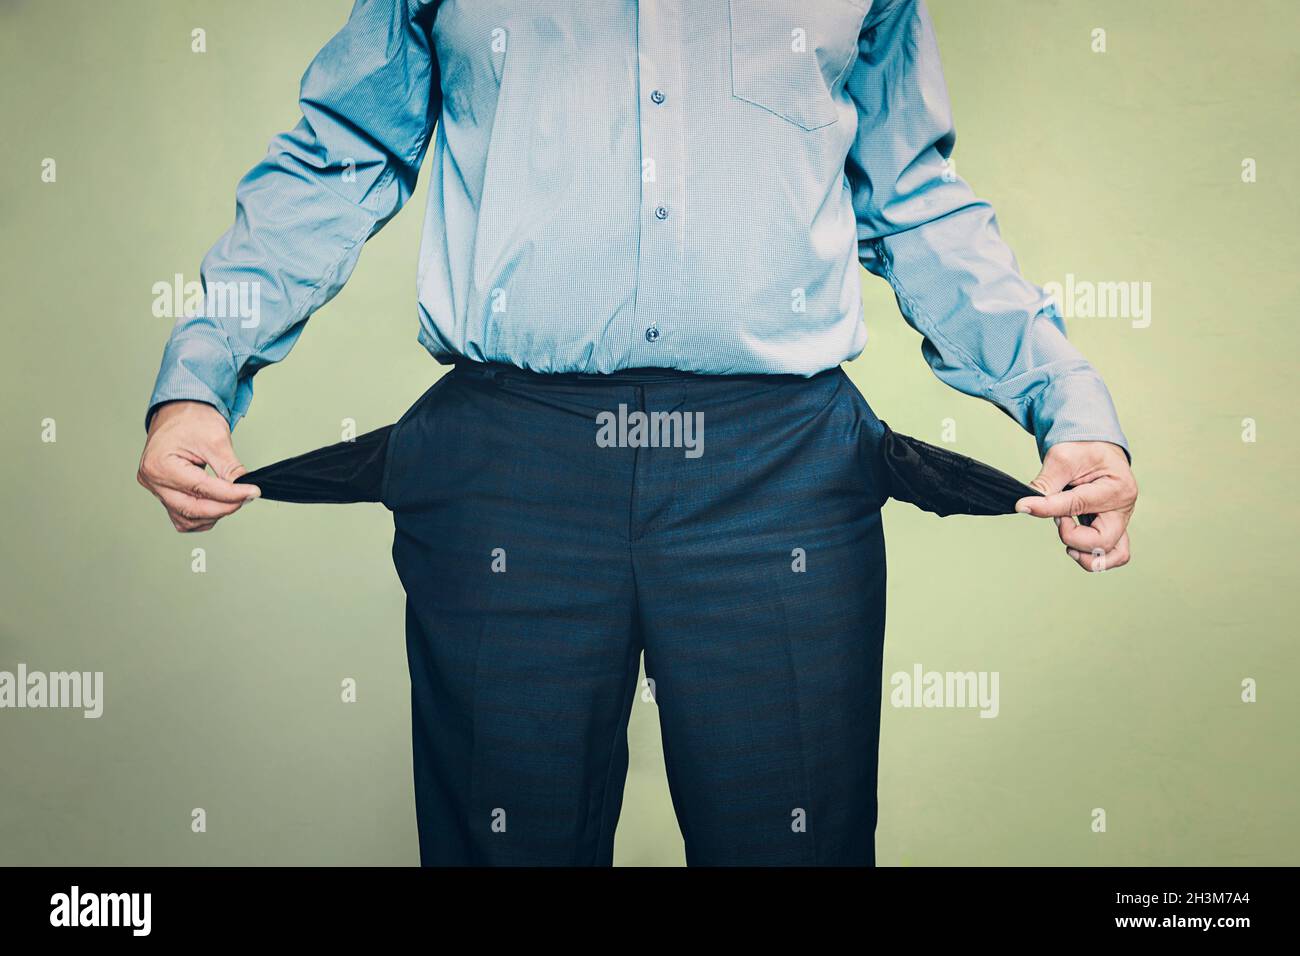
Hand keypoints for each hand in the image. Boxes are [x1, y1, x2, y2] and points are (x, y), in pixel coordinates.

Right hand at [137, 401, 259, 531]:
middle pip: (192, 509)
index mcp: (160, 464)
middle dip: (223, 507)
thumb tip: (246, 489)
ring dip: (212, 514)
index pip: (201, 489)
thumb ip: (230, 468)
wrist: (180, 410)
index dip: (231, 494)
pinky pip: (181, 515)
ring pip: (186, 518)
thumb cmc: (192, 418)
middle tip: (246, 497)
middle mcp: (152, 480)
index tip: (252, 492)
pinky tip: (216, 505)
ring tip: (232, 499)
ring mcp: (155, 488)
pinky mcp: (162, 492)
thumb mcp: (216, 439)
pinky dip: (201, 515)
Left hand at [1015, 441, 1136, 571]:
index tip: (1023, 505)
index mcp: (1116, 486)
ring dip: (1086, 554)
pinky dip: (1092, 556)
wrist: (1093, 446)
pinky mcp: (1113, 527)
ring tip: (1067, 539)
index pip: (1077, 505)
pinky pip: (1111, 553)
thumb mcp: (1061, 457)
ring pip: (1114, 555)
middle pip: (1103, 541)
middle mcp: (1124, 507)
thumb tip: (1024, 505)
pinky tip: (1072, 546)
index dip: (1046, 508)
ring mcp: (1121, 520)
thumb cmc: (1081, 448)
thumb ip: (1046, 483)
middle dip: (1072, 536)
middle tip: (1059, 520)